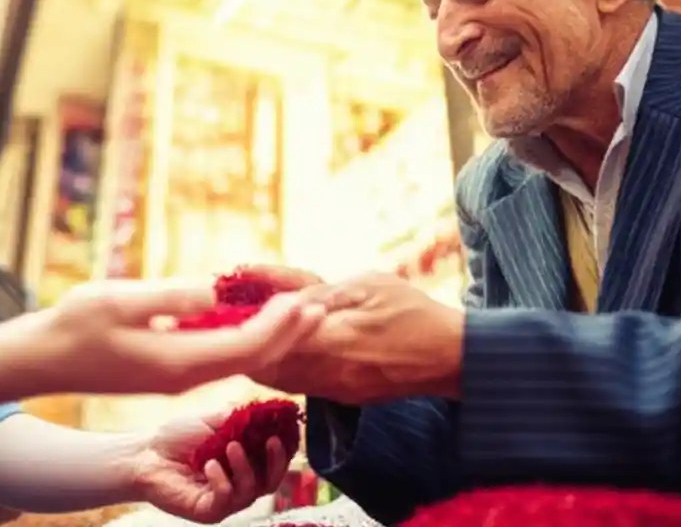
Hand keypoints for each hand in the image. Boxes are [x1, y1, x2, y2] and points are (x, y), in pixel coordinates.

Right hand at [24, 278, 324, 395]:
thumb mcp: (121, 301)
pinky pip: (221, 357)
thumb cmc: (75, 325)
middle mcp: (186, 376)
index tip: (306, 298)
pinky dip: (247, 337)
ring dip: (274, 334)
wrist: (43, 360)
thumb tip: (216, 291)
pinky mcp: (171, 370)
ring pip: (240, 359)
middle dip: (290, 331)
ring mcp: (178, 377)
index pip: (247, 347)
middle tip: (323, 302)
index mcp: (179, 361)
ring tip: (302, 309)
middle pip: (253, 358)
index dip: (281, 324)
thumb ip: (171, 297)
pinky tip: (257, 318)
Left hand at [127, 409, 292, 523]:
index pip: (274, 461)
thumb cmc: (177, 436)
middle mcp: (238, 484)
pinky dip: (222, 480)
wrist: (145, 452)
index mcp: (243, 463)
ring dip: (245, 467)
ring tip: (231, 446)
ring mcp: (224, 500)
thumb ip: (243, 418)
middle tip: (272, 441)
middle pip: (271, 482)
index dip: (285, 449)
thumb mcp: (215, 421)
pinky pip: (225, 501)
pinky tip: (210, 465)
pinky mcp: (208, 511)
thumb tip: (273, 408)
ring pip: (251, 492)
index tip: (289, 431)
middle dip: (277, 462)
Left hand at [247, 270, 464, 403]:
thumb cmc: (412, 311)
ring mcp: (332, 389)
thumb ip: (318, 291)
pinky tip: (280, 343)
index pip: (268, 336)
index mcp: (330, 339)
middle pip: (262, 364)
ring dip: (260, 353)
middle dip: (244, 338)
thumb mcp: (366, 284)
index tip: (229, 298)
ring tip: (250, 324)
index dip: (243, 318)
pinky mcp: (341, 396)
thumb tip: (278, 295)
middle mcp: (324, 372)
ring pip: (275, 378)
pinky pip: (296, 384)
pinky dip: (281, 364)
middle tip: (231, 311)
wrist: (450, 357)